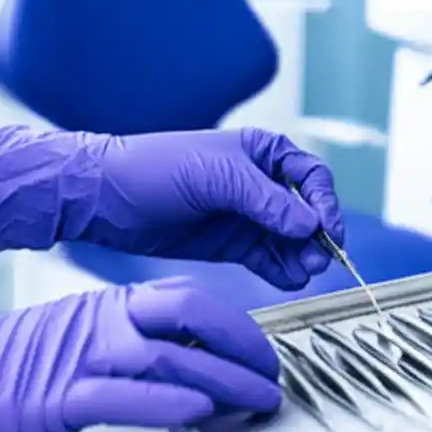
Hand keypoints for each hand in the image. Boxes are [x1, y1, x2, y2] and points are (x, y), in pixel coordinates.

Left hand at [0, 124, 344, 289]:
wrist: (104, 198)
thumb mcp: (215, 176)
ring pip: (290, 240)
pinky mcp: (231, 244)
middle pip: (306, 211)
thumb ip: (264, 200)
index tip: (327, 230)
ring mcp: (246, 216)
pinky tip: (288, 279)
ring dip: (301, 256)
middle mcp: (260, 183)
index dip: (325, 202)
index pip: (311, 176)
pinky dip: (281, 269)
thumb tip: (308, 224)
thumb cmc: (157, 169)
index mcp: (262, 152)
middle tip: (317, 259)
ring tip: (303, 272)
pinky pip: (267, 259)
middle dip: (316, 236)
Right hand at [0, 277, 279, 431]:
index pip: (185, 300)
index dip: (233, 322)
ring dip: (224, 379)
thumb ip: (122, 358)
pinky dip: (167, 402)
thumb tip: (183, 377)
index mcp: (102, 310)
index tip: (261, 351)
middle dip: (242, 342)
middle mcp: (97, 323)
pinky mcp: (52, 399)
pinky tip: (198, 413)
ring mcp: (76, 357)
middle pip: (189, 312)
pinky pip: (122, 395)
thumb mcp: (68, 351)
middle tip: (271, 375)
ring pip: (169, 356)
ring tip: (258, 400)